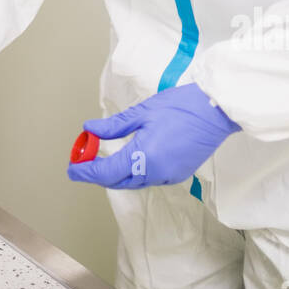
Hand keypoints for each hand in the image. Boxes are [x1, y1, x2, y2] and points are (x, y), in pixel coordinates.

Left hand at [67, 83, 240, 188]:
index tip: (72, 169)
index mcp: (145, 157)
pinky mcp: (179, 174)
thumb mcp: (142, 112)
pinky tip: (128, 160)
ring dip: (116, 174)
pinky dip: (134, 173)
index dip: (86, 172)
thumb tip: (89, 129)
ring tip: (101, 160)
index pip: (107, 172)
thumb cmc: (181, 106)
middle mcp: (156, 172)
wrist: (216, 111)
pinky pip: (149, 179)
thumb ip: (114, 126)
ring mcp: (169, 176)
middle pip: (119, 181)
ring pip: (134, 182)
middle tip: (83, 163)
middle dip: (99, 174)